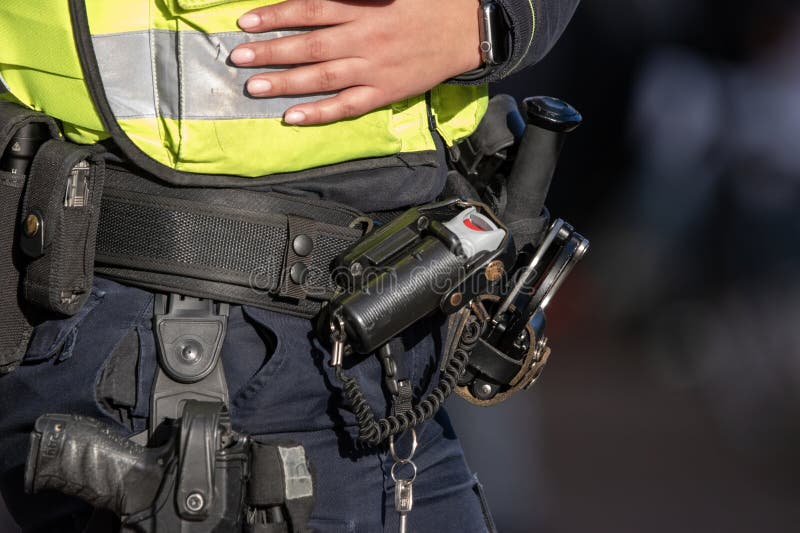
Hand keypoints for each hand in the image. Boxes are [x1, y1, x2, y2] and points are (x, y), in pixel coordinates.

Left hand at [230, 0, 481, 125]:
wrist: (468, 30)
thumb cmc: (429, 2)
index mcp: (365, 7)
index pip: (311, 9)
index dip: (276, 15)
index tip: (245, 21)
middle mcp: (364, 38)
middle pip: (309, 45)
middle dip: (270, 51)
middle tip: (239, 58)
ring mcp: (374, 69)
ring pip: (322, 77)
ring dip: (286, 82)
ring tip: (254, 88)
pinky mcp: (385, 93)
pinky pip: (348, 106)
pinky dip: (319, 113)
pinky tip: (293, 117)